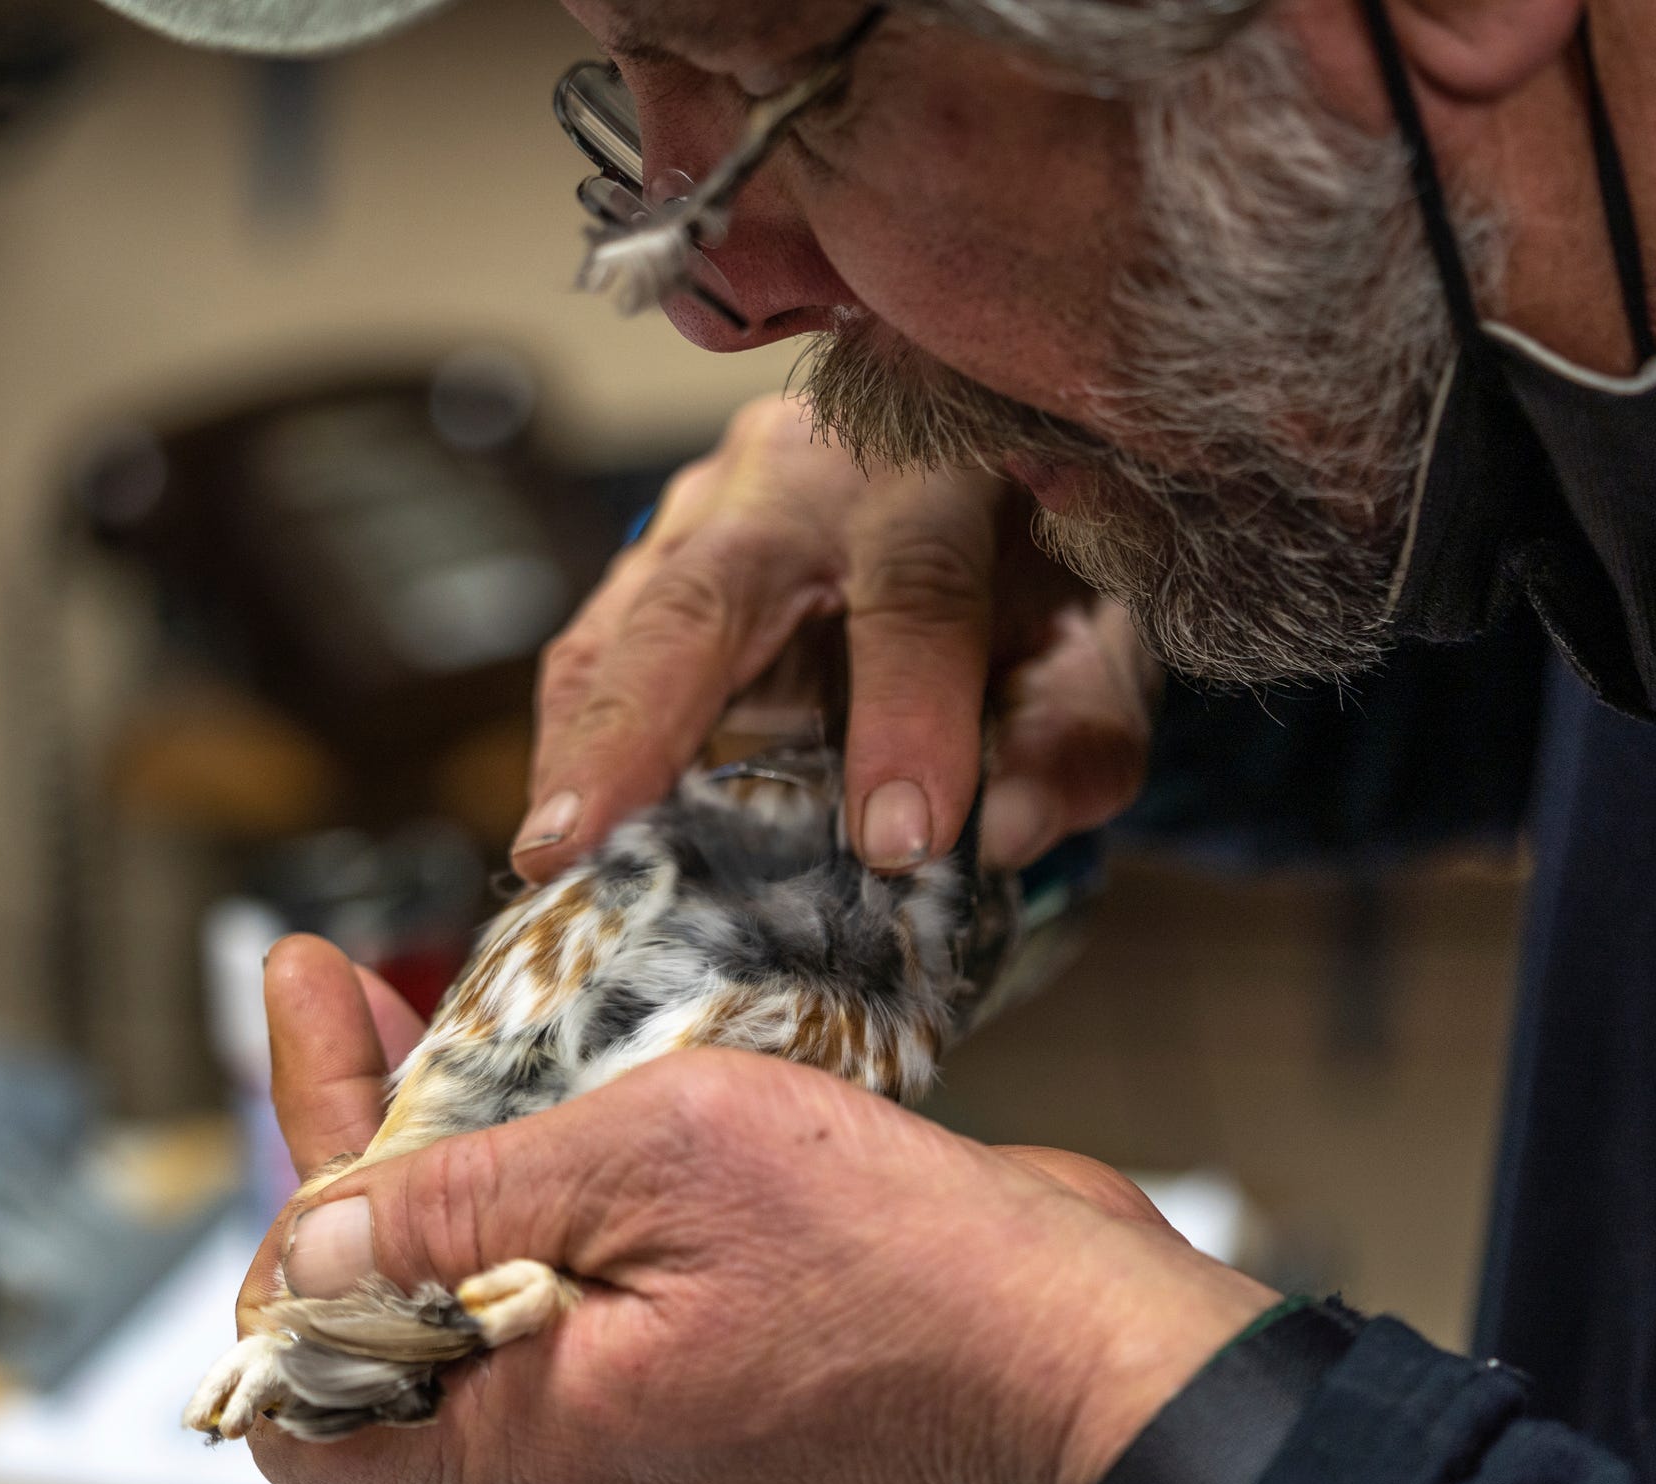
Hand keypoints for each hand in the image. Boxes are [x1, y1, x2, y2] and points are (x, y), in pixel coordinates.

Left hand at [240, 940, 1277, 1483]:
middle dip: (352, 1127)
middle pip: (385, 1295)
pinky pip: (590, 1247)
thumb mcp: (654, 1173)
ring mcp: (641, 1381)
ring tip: (428, 993)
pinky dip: (555, 1154)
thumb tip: (310, 1231)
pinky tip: (564, 1057)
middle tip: (340, 979)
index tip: (307, 1046)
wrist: (1081, 1335)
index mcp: (527, 1422)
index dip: (274, 1229)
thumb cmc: (899, 1271)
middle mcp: (567, 1423)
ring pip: (487, 1262)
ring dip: (448, 1133)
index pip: (303, 1385)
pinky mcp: (710, 1333)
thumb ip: (463, 1200)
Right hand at [513, 392, 1158, 881]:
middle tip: (585, 838)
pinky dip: (581, 737)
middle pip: (707, 591)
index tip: (899, 840)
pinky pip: (603, 640)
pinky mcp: (665, 542)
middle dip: (643, 723)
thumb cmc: (1048, 566)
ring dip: (585, 742)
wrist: (997, 458)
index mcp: (945, 463)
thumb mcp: (1104, 643)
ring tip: (552, 852)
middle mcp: (809, 462)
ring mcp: (718, 495)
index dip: (907, 714)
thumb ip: (1075, 733)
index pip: (918, 585)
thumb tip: (1001, 834)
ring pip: (629, 616)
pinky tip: (568, 822)